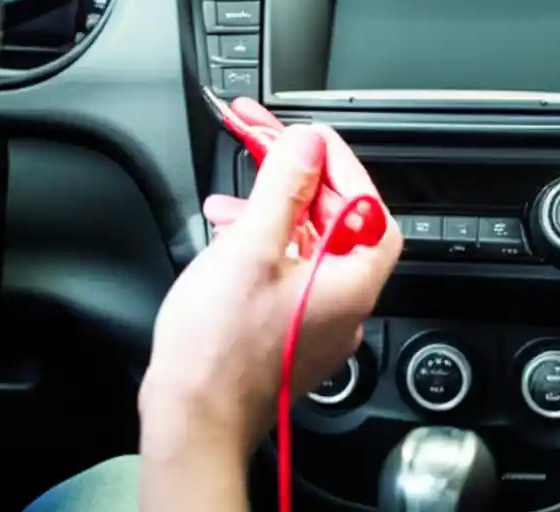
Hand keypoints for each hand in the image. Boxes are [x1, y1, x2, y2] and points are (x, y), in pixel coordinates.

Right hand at [139, 101, 402, 454]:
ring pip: (307, 246)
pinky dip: (265, 244)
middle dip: (300, 181)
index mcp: (351, 283)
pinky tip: (230, 234)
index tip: (311, 140)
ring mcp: (317, 322)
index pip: (367, 207)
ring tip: (235, 195)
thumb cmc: (219, 351)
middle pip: (337, 223)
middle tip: (267, 148)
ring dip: (275, 211)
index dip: (340, 167)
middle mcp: (344, 305)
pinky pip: (288, 272)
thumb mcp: (251, 248)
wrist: (192, 420)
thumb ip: (284, 188)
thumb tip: (307, 145)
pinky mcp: (289, 333)